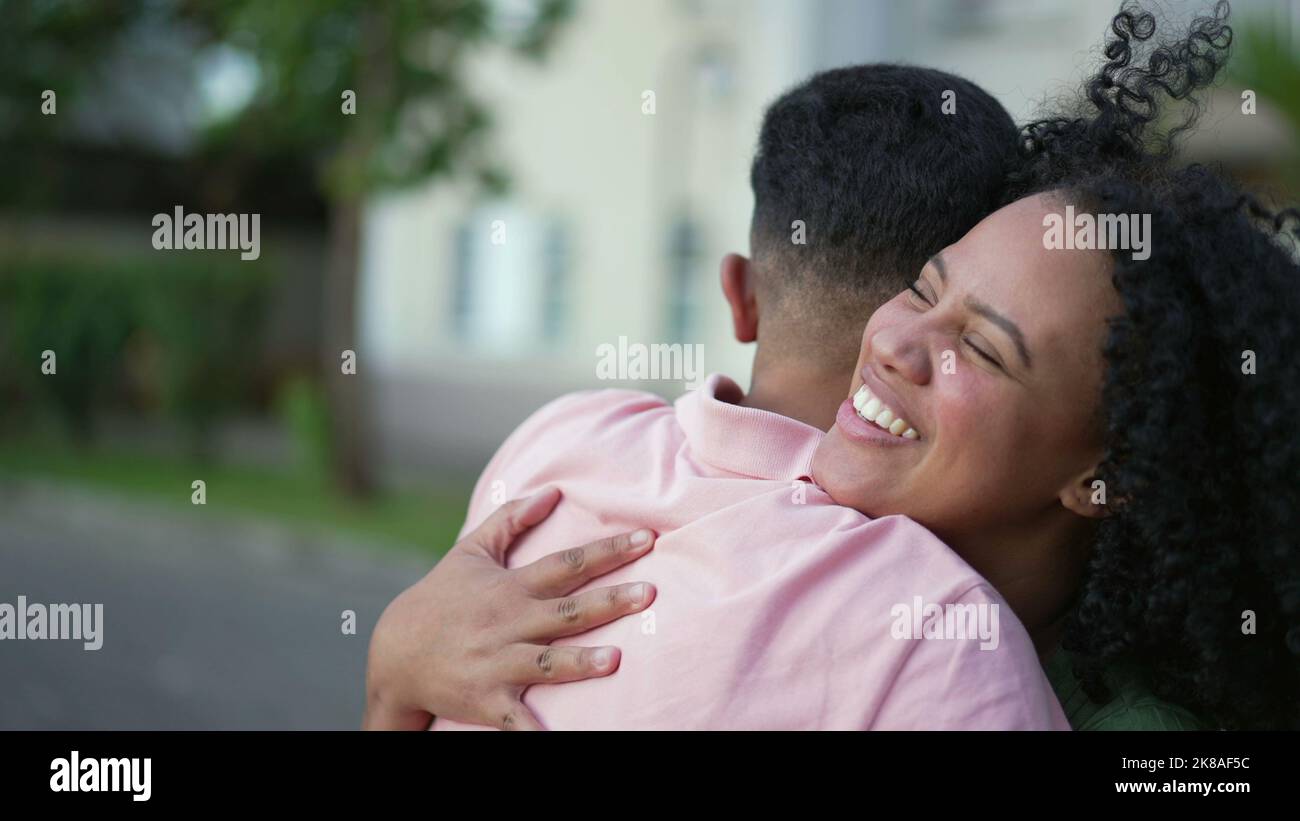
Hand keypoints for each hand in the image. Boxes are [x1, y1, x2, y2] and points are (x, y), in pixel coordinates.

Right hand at [363, 487, 656, 729]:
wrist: (395, 654)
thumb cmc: (441, 598)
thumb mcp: (471, 551)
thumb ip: (511, 519)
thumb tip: (552, 491)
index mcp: (511, 587)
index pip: (567, 563)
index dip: (607, 550)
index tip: (646, 538)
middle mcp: (508, 623)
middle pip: (565, 611)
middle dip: (608, 603)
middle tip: (650, 594)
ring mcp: (497, 663)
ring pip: (545, 663)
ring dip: (579, 662)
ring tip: (616, 660)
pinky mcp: (486, 701)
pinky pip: (517, 721)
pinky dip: (535, 732)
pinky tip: (560, 738)